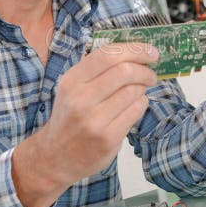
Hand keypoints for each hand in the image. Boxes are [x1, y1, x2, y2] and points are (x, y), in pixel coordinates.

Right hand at [12, 42, 157, 206]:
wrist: (55, 156)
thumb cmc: (69, 118)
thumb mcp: (71, 89)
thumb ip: (96, 70)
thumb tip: (135, 52)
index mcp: (71, 81)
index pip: (108, 55)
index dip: (134, 50)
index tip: (151, 52)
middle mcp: (81, 99)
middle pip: (124, 72)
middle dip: (144, 70)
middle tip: (151, 74)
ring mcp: (95, 120)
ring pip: (134, 92)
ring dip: (143, 88)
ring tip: (140, 91)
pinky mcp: (108, 138)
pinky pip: (136, 111)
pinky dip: (141, 104)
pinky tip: (134, 106)